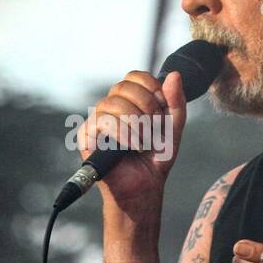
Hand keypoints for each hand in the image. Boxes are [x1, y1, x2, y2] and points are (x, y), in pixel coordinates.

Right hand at [79, 69, 186, 206]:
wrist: (145, 187)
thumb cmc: (155, 158)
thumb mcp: (173, 127)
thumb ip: (176, 102)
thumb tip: (173, 75)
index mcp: (129, 101)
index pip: (134, 76)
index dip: (150, 87)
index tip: (162, 107)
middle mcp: (110, 107)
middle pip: (122, 86)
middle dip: (146, 106)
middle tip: (154, 128)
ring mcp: (96, 120)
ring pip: (112, 103)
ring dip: (135, 122)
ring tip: (144, 142)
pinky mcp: (87, 136)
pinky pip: (103, 121)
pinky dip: (123, 133)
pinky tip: (133, 146)